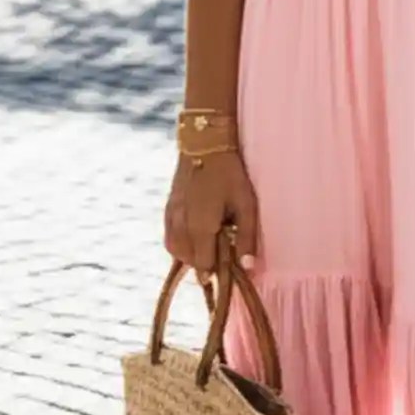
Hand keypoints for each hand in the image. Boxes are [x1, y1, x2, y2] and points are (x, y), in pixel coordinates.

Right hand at [164, 151, 259, 273]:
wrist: (204, 144)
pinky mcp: (167, 209)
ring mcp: (171, 217)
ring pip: (176, 251)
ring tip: (211, 242)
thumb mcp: (246, 205)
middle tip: (224, 249)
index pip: (203, 265)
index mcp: (201, 227)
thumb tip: (247, 268)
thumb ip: (246, 238)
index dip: (218, 270)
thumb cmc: (230, 175)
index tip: (230, 264)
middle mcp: (181, 225)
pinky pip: (170, 238)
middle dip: (206, 262)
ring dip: (192, 254)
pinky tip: (196, 235)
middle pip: (189, 261)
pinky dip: (182, 243)